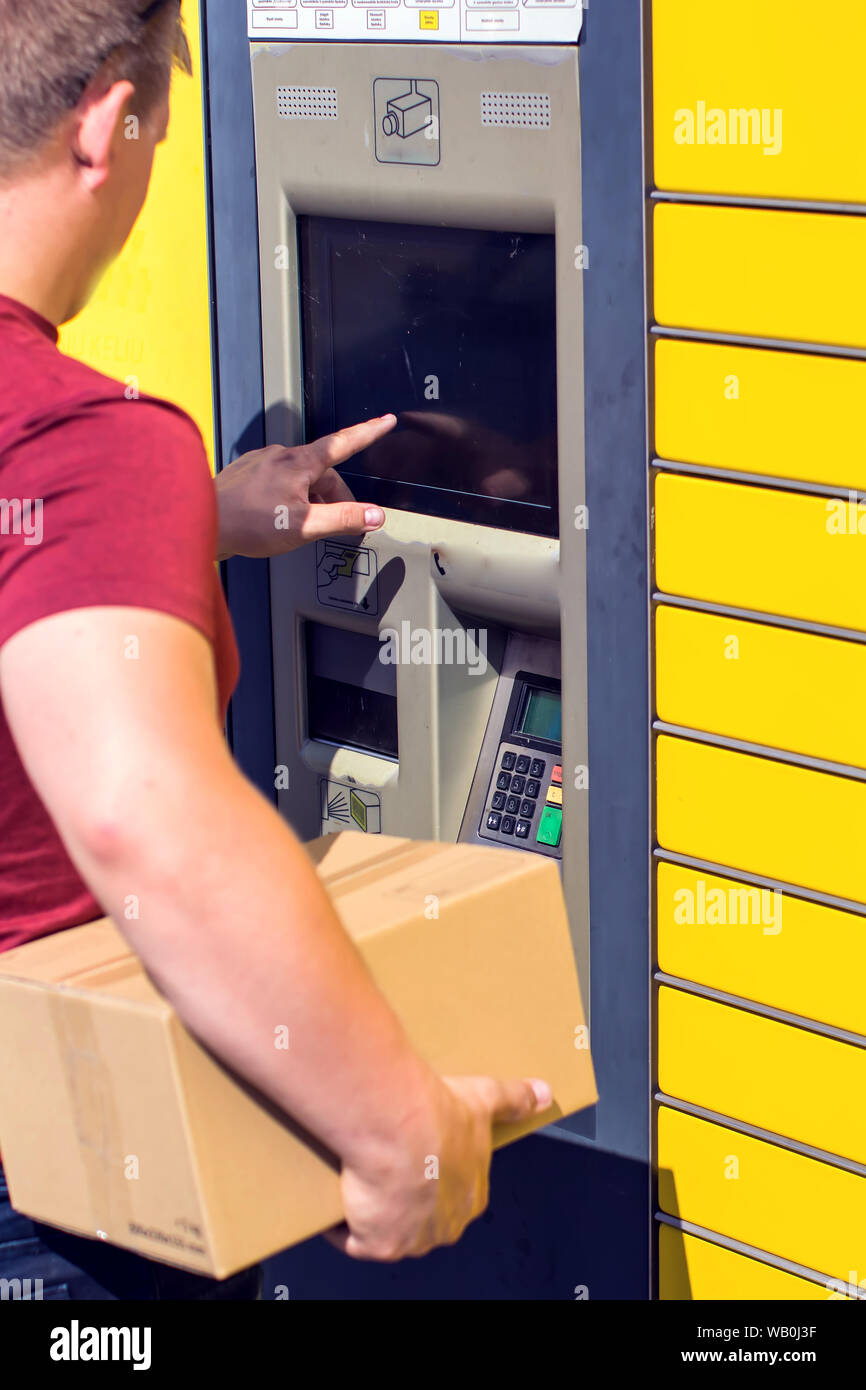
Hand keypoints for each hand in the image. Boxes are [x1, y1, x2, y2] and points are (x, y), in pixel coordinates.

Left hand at [214, 415, 396, 560]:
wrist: (200, 521)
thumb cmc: (249, 523)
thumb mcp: (305, 526)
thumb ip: (343, 519)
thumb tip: (374, 515)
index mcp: (299, 463)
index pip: (343, 442)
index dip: (368, 432)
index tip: (386, 421)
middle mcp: (280, 455)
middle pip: (321, 470)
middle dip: (334, 495)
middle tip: (335, 523)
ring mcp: (260, 462)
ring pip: (298, 477)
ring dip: (308, 498)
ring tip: (298, 527)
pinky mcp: (245, 474)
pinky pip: (276, 481)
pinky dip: (286, 498)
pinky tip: (275, 519)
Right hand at [326, 1073, 552, 1261]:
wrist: (399, 1124)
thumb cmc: (441, 1111)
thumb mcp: (485, 1099)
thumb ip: (516, 1099)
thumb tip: (545, 1092)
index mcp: (471, 1198)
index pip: (454, 1196)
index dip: (434, 1177)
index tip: (415, 1154)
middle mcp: (444, 1228)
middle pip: (421, 1219)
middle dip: (404, 1198)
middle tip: (385, 1161)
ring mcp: (410, 1240)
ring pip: (387, 1230)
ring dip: (374, 1210)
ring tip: (360, 1175)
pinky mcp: (375, 1244)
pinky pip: (352, 1238)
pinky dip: (342, 1222)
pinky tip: (338, 1194)